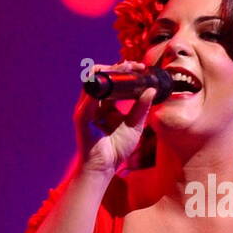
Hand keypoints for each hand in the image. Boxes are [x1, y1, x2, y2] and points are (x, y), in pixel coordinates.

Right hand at [74, 60, 155, 176]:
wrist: (104, 168)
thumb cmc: (117, 149)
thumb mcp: (135, 125)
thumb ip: (141, 108)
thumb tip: (151, 90)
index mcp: (106, 104)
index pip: (113, 81)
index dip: (126, 72)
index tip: (141, 67)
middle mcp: (95, 103)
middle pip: (102, 77)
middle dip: (118, 68)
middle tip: (134, 65)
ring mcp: (86, 108)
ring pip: (93, 81)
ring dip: (108, 72)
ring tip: (124, 68)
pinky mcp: (81, 117)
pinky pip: (88, 99)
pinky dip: (98, 88)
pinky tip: (109, 82)